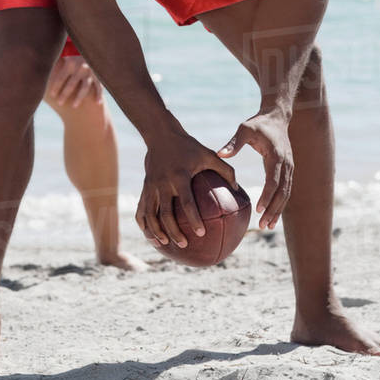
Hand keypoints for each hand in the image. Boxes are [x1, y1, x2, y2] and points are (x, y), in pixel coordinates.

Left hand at [46, 55, 102, 107]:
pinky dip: (99, 95)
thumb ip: (54, 63)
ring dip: (79, 98)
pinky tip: (98, 103)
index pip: (61, 77)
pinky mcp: (99, 76)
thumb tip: (38, 68)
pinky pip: (99, 87)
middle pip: (71, 84)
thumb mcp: (64, 58)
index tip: (51, 95)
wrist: (91, 52)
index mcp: (70, 63)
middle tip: (59, 103)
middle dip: (64, 94)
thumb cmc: (71, 59)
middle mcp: (81, 67)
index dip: (55, 87)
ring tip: (74, 106)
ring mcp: (91, 72)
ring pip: (85, 88)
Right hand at [137, 132, 236, 248]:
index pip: (186, 202)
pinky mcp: (145, 187)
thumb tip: (238, 189)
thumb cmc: (189, 146)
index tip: (201, 233)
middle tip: (184, 244)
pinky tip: (149, 235)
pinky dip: (143, 223)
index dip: (193, 219)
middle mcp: (163, 183)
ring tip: (165, 244)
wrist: (160, 134)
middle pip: (166, 214)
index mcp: (180, 176)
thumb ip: (225, 170)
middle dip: (173, 232)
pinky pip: (141, 209)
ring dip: (156, 231)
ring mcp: (151, 186)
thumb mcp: (208, 154)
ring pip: (150, 214)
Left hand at [218, 112, 292, 227]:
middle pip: (282, 192)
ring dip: (278, 210)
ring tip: (267, 226)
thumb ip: (233, 143)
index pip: (273, 180)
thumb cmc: (258, 123)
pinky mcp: (288, 170)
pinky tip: (272, 216)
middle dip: (273, 210)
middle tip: (263, 225)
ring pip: (286, 194)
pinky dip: (280, 204)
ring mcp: (290, 168)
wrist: (277, 117)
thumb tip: (219, 154)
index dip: (267, 196)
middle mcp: (286, 164)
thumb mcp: (244, 129)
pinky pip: (286, 190)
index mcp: (276, 156)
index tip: (258, 209)